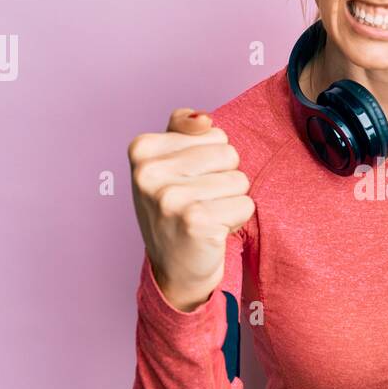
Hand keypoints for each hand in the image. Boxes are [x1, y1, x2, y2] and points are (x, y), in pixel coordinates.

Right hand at [128, 108, 254, 311]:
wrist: (174, 270)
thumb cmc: (177, 210)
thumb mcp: (169, 164)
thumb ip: (183, 130)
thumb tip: (204, 119)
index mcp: (142, 149)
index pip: (214, 133)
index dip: (211, 160)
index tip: (188, 182)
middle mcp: (150, 172)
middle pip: (229, 153)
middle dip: (224, 179)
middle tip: (200, 202)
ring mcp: (170, 198)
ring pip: (240, 180)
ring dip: (231, 201)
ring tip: (207, 216)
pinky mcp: (195, 222)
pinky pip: (245, 205)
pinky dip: (236, 220)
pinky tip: (213, 232)